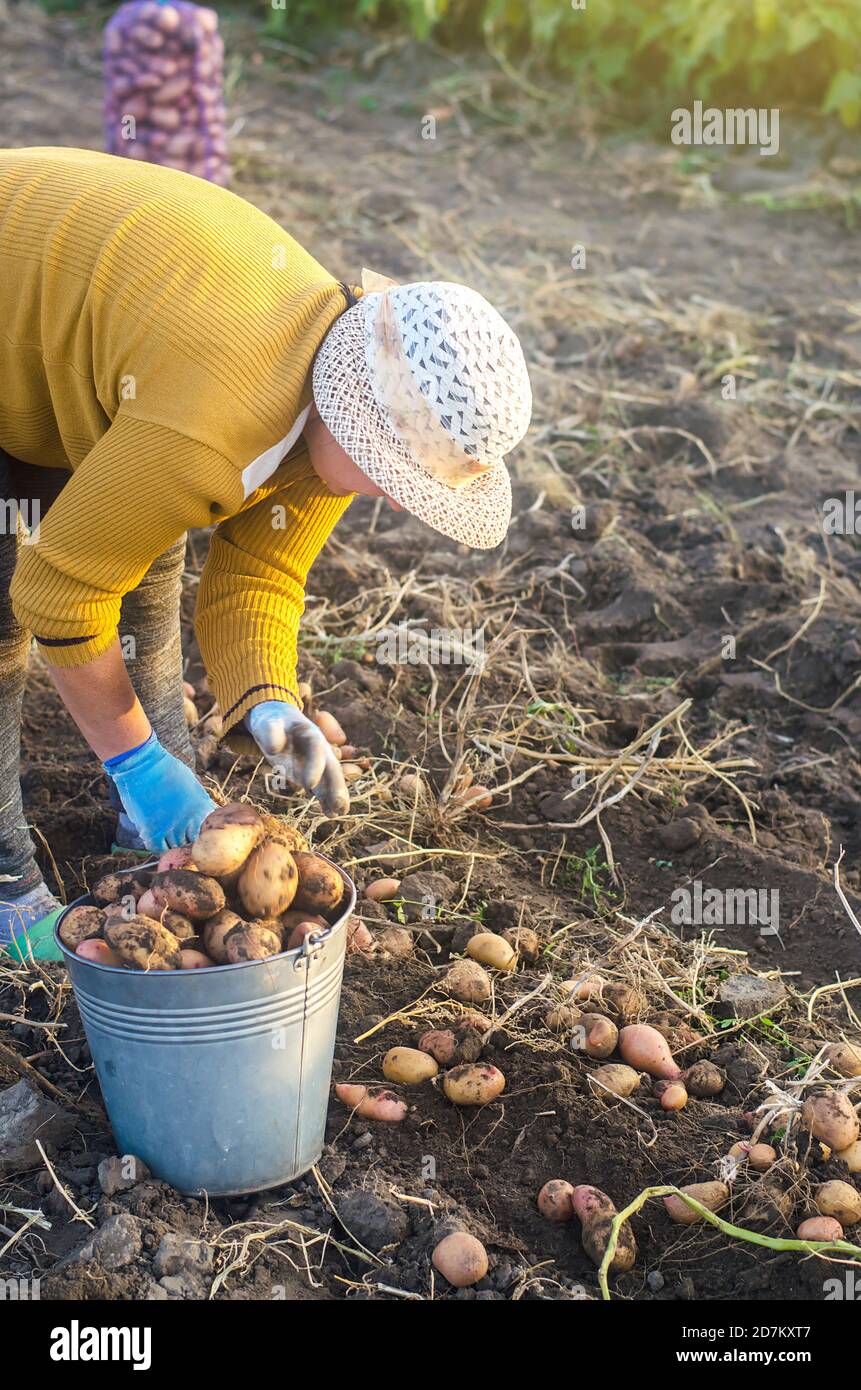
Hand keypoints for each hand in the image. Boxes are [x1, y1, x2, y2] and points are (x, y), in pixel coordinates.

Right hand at [104, 733, 216, 851]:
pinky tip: (158, 839)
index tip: (198, 836)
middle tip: (183, 839)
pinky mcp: (152, 832)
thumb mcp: (193, 786)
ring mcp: (171, 829)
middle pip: (193, 844)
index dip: (203, 837)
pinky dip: (158, 847)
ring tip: (169, 838)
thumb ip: (201, 804)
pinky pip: (158, 849)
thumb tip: (207, 815)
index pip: (208, 834)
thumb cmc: (168, 771)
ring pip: (176, 848)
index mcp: (201, 810)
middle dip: (189, 843)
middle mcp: (189, 822)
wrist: (142, 766)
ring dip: (173, 845)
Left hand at [246, 701, 349, 815]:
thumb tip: (275, 747)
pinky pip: (321, 788)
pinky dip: (327, 800)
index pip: (316, 749)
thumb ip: (270, 732)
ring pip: (330, 779)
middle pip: (331, 766)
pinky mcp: (311, 773)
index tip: (309, 785)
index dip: (315, 766)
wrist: (276, 721)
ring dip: (336, 795)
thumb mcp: (266, 722)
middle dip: (335, 785)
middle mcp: (319, 749)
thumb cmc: (270, 721)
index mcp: (309, 733)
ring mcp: (316, 762)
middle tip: (337, 804)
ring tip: (340, 812)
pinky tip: (331, 814)